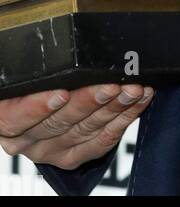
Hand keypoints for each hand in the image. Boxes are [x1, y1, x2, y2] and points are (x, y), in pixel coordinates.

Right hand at [0, 83, 152, 170]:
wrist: (31, 111)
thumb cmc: (26, 87)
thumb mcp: (18, 78)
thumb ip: (28, 71)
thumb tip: (46, 51)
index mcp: (7, 119)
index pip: (16, 119)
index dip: (38, 108)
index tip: (61, 92)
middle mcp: (27, 140)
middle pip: (59, 122)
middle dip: (90, 101)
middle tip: (112, 84)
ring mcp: (52, 150)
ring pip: (86, 129)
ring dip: (115, 108)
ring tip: (133, 89)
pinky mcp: (74, 156)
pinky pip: (102, 141)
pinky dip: (124, 119)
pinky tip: (139, 101)